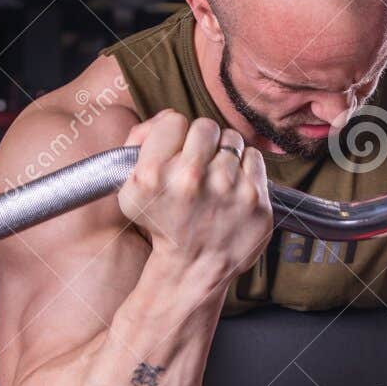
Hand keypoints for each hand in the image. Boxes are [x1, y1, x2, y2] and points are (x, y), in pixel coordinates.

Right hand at [119, 110, 271, 281]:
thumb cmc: (164, 224)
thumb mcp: (131, 190)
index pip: (174, 121)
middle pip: (205, 126)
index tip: (177, 154)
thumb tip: (168, 118)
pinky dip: (246, 167)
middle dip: (202, 143)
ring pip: (232, 139)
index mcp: (153, 175)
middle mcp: (190, 179)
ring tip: (216, 181)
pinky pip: (254, 156)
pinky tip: (233, 188)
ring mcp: (226, 188)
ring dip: (224, 155)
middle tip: (199, 165)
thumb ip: (140, 141)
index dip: (175, 136)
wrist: (194, 268)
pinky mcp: (255, 198)